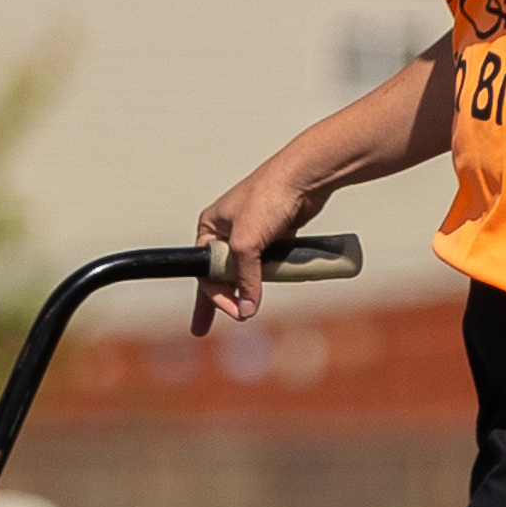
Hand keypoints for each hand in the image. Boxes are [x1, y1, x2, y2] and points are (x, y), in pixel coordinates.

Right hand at [189, 160, 332, 334]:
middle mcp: (227, 232)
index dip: (214, 296)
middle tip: (201, 329)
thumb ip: (245, 279)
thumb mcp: (247, 244)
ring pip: (246, 271)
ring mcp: (252, 234)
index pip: (205, 271)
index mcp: (210, 228)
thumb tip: (246, 310)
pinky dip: (270, 276)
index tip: (232, 312)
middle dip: (217, 299)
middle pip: (220, 275)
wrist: (303, 178)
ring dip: (247, 289)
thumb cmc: (267, 199)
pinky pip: (268, 264)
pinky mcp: (274, 236)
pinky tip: (271, 285)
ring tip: (243, 310)